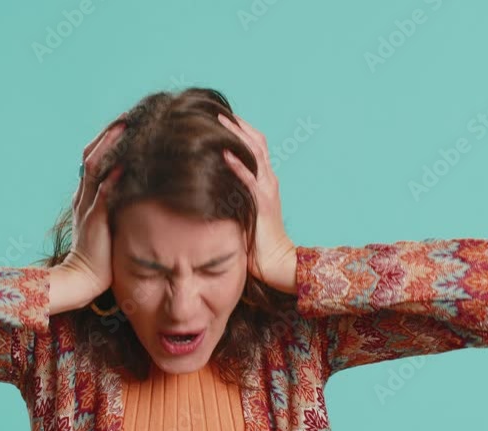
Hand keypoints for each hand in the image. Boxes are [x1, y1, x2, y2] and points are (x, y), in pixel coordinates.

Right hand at [61, 115, 126, 298]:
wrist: (81, 279)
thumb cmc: (99, 256)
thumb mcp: (106, 224)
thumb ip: (113, 206)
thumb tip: (132, 189)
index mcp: (85, 196)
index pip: (92, 159)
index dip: (106, 140)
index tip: (125, 123)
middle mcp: (84, 197)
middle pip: (92, 156)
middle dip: (109, 135)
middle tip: (128, 116)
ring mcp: (87, 207)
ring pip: (95, 169)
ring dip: (109, 147)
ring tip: (125, 128)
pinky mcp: (95, 222)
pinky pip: (102, 196)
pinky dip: (112, 179)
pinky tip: (123, 166)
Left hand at [217, 113, 296, 293]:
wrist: (278, 263)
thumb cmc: (258, 242)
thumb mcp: (244, 210)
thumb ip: (233, 194)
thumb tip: (209, 185)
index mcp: (265, 180)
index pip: (255, 145)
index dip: (240, 129)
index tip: (220, 116)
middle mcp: (268, 180)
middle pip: (256, 142)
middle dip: (237, 124)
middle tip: (217, 110)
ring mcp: (266, 189)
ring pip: (254, 153)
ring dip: (236, 135)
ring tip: (218, 120)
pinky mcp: (261, 203)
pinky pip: (248, 178)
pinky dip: (236, 163)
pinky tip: (223, 152)